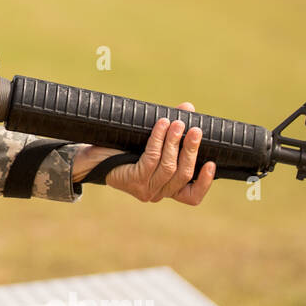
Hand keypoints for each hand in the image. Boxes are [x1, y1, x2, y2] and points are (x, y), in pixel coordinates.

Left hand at [96, 101, 216, 204]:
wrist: (93, 157)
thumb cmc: (125, 149)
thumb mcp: (154, 141)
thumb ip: (173, 128)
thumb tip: (189, 108)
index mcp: (167, 189)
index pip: (191, 196)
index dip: (204, 183)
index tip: (212, 163)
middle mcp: (158, 193)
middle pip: (182, 174)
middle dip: (191, 150)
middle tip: (196, 130)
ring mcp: (145, 190)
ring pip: (168, 166)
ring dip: (174, 142)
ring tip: (177, 123)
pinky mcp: (133, 181)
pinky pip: (151, 158)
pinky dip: (158, 140)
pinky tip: (162, 125)